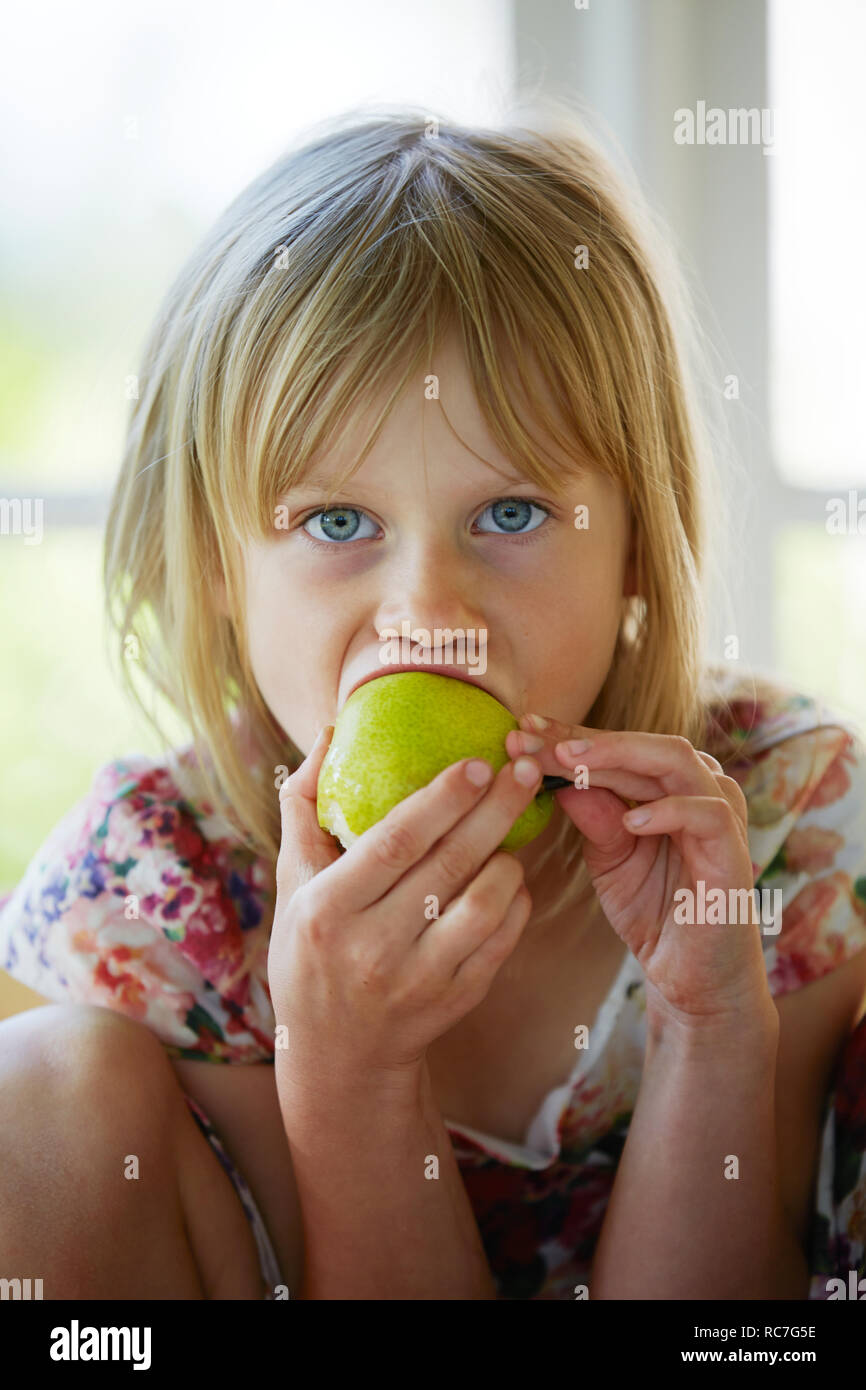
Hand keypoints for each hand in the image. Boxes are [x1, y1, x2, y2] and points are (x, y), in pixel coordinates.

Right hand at [267, 726, 542, 1106]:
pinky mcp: (455, 1001)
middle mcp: (371, 948)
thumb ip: (305, 806)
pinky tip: (510, 877)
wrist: (336, 1055)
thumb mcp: (293, 883)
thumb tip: (329, 732)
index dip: (441, 799)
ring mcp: (417, 980)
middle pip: (449, 864)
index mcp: (326, 910)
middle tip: (522, 769)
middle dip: (494, 810)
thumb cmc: (310, 950)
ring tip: (509, 832)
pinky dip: (515, 901)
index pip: (394, 842)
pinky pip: (502, 939)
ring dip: (507, 858)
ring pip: (485, 903)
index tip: (476, 763)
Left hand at [505, 715, 774, 1029]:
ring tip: (570, 763)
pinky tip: (629, 822)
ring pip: (677, 762)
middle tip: (532, 741)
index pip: (620, 747)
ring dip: (619, 758)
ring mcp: (721, 817)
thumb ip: (592, 817)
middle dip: (584, 740)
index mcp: (671, 786)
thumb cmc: (655, 912)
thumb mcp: (609, 859)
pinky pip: (708, 815)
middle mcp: (700, 790)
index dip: (570, 736)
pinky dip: (668, 811)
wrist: (692, 978)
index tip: (521, 732)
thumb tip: (555, 774)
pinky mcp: (734, 853)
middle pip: (644, 744)